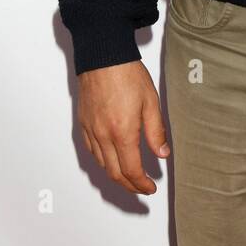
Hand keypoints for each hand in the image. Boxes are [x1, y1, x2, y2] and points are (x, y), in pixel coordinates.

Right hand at [77, 60, 170, 193]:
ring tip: (129, 177)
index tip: (150, 188)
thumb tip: (162, 154)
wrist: (103, 56)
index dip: (141, 184)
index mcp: (122, 132)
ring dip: (116, 175)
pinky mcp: (83, 124)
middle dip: (130, 185)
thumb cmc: (127, 74)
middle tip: (142, 188)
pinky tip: (111, 160)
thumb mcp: (151, 102)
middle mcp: (103, 135)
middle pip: (115, 173)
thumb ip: (156, 131)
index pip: (131, 170)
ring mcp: (91, 130)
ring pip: (101, 164)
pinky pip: (91, 151)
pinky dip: (102, 162)